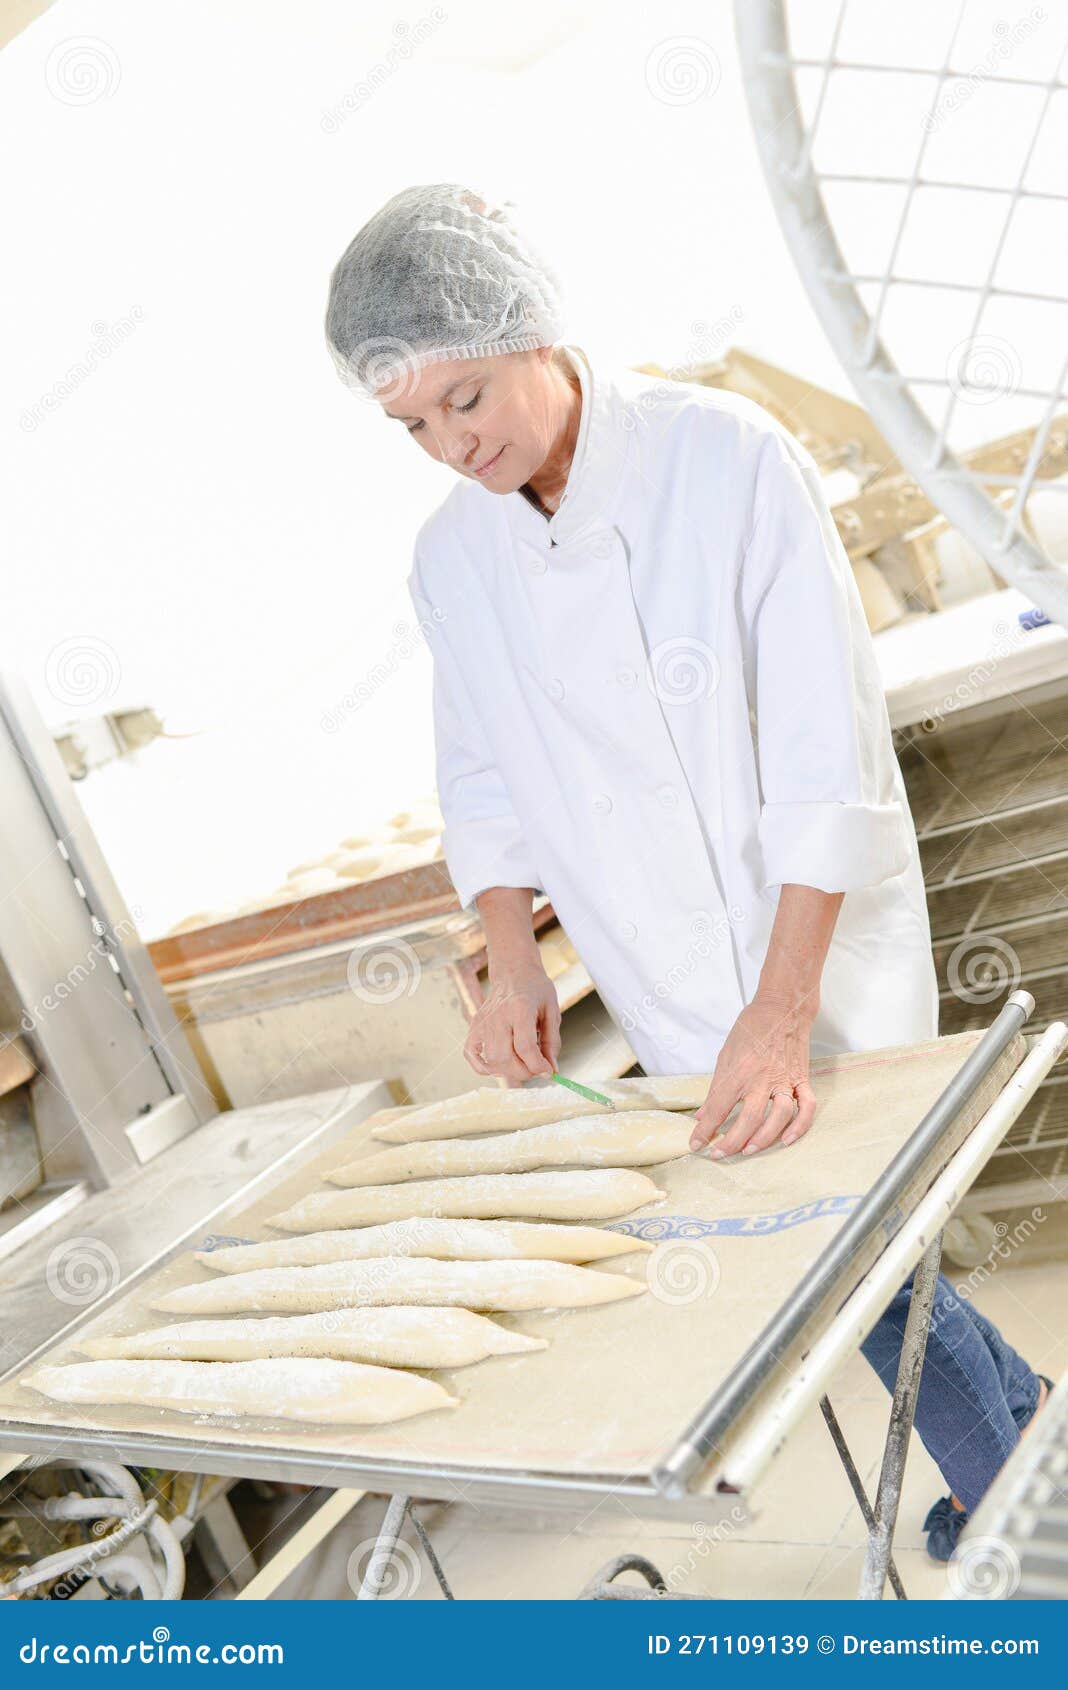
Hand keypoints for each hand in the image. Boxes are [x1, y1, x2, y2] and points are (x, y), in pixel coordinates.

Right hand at [463, 965, 560, 1084]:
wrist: (514, 972)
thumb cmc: (535, 989)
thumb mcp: (552, 1011)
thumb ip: (552, 1042)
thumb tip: (551, 1070)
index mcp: (520, 1008)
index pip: (525, 1048)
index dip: (538, 1066)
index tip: (548, 1070)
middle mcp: (498, 1016)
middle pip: (506, 1058)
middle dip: (524, 1072)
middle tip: (536, 1068)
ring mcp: (483, 1022)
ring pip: (491, 1061)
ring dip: (509, 1072)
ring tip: (522, 1064)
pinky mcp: (474, 1026)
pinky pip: (471, 1055)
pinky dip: (483, 1067)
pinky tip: (499, 1065)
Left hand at [689, 992, 817, 1156]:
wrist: (783, 1007)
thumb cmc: (751, 1027)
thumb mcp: (725, 1054)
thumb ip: (716, 1086)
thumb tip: (702, 1114)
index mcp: (739, 1070)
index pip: (717, 1108)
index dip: (704, 1130)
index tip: (696, 1144)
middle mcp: (762, 1078)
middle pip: (748, 1119)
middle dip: (731, 1142)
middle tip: (719, 1154)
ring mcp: (785, 1079)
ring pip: (778, 1117)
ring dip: (763, 1138)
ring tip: (748, 1151)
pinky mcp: (802, 1079)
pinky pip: (806, 1107)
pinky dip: (799, 1127)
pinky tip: (786, 1140)